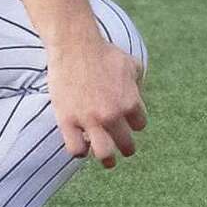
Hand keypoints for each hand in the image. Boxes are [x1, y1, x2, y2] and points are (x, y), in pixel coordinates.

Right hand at [47, 34, 146, 167]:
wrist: (75, 45)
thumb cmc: (103, 53)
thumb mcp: (131, 65)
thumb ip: (139, 84)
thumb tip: (139, 98)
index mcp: (131, 103)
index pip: (139, 126)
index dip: (133, 124)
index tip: (126, 122)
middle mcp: (112, 115)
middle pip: (126, 146)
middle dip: (126, 148)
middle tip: (122, 149)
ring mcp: (89, 120)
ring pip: (103, 155)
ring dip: (107, 160)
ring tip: (107, 161)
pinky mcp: (68, 121)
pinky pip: (76, 150)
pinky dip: (80, 151)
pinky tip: (81, 146)